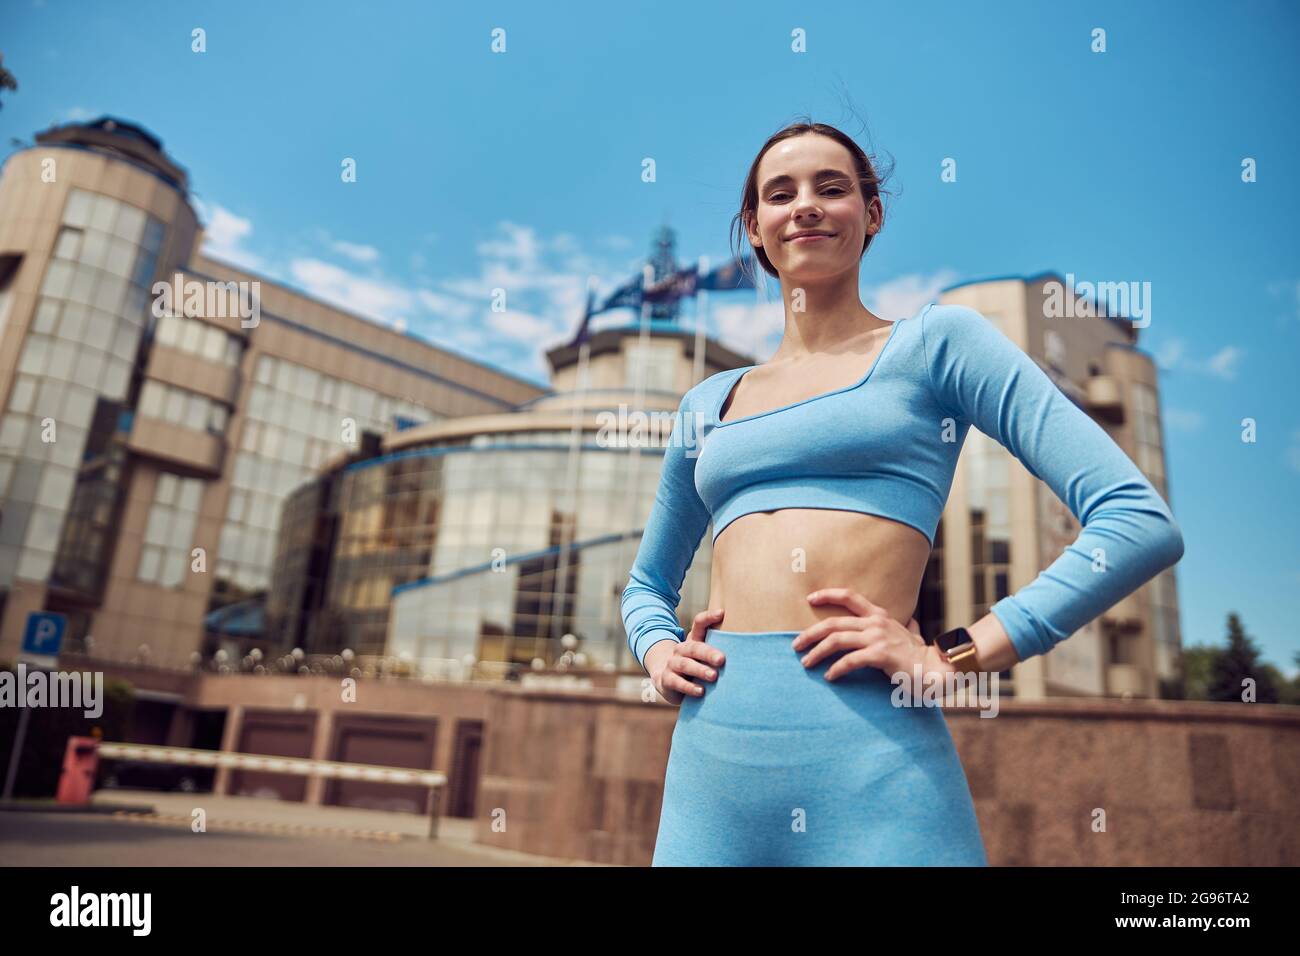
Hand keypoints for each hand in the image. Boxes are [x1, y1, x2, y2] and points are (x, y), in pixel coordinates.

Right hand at [651, 609, 726, 704]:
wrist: (668, 681)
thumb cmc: (696, 666)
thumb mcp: (704, 657)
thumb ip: (719, 652)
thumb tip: (750, 650)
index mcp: (693, 640)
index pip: (699, 624)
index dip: (709, 617)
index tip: (722, 613)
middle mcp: (682, 649)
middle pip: (694, 647)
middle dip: (708, 653)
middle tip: (721, 659)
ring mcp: (672, 663)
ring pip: (685, 664)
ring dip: (699, 670)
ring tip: (713, 676)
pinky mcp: (667, 679)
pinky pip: (677, 682)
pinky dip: (689, 687)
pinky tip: (701, 691)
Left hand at [793, 588, 956, 684]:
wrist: (937, 671)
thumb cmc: (923, 657)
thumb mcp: (914, 636)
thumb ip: (909, 628)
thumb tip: (913, 623)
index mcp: (880, 615)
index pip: (849, 596)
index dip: (828, 594)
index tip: (810, 598)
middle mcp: (876, 623)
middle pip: (833, 623)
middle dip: (810, 634)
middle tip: (796, 646)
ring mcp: (878, 637)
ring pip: (836, 640)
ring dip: (817, 652)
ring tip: (806, 663)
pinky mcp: (880, 655)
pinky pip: (849, 660)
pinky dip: (836, 669)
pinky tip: (829, 677)